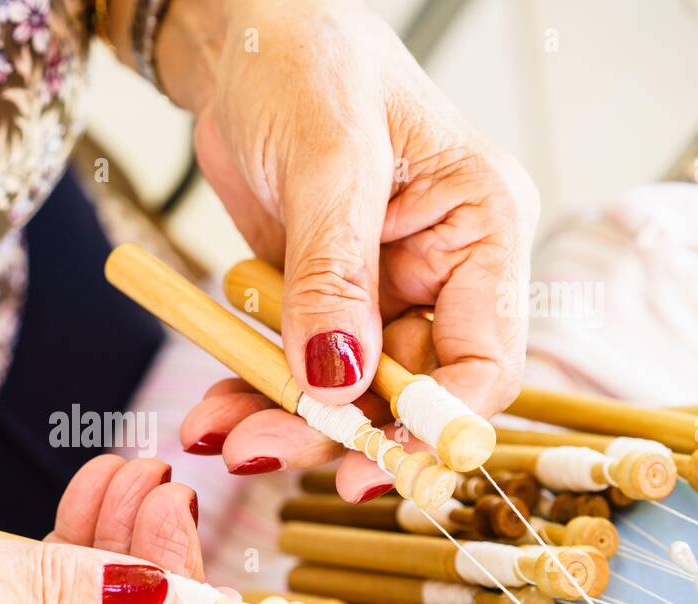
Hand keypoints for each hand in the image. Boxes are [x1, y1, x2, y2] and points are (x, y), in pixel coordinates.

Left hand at [155, 0, 537, 498]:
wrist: (239, 48)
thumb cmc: (305, 65)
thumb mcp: (327, 161)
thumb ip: (335, 273)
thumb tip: (337, 380)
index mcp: (483, 229)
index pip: (485, 360)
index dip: (432, 425)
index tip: (369, 460)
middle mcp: (442, 272)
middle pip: (407, 393)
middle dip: (336, 430)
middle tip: (259, 450)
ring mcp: (381, 294)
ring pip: (346, 393)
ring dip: (284, 421)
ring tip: (217, 434)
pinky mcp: (323, 303)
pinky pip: (296, 369)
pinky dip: (254, 393)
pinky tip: (212, 413)